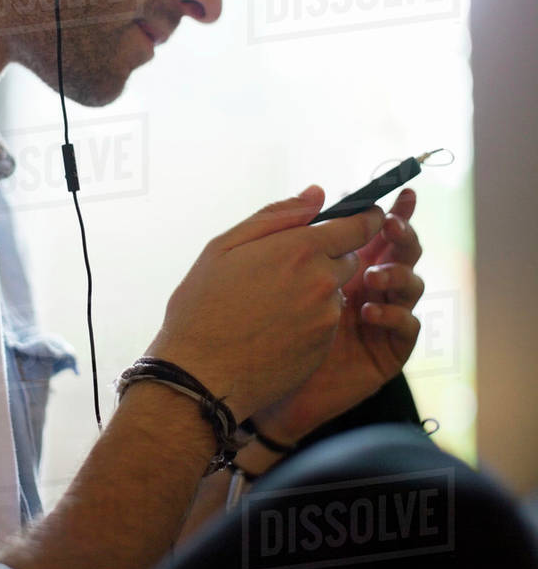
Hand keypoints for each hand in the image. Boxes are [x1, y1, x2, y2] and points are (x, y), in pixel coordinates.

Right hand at [146, 186, 384, 423]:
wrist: (200, 375)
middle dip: (330, 256)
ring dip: (317, 289)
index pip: (359, 225)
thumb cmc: (203, 306)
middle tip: (288, 266)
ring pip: (335, 292)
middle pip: (349, 258)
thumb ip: (277, 216)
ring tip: (272, 302)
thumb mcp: (225, 247)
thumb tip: (317, 193)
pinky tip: (275, 326)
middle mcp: (323, 281)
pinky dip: (310, 319)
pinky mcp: (324, 347)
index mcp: (300, 248)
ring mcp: (326, 317)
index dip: (367, 218)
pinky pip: (327, 322)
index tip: (368, 216)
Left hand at [248, 188, 423, 447]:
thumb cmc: (249, 323)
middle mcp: (365, 286)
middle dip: (402, 232)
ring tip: (371, 275)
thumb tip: (319, 190)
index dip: (384, 210)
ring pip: (411, 284)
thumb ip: (284, 224)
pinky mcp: (384, 352)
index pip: (371, 229)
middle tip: (389, 224)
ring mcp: (378, 318)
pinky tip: (368, 310)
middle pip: (401, 250)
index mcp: (339, 263)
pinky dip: (395, 313)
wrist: (244, 383)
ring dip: (398, 272)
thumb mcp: (256, 263)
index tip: (387, 194)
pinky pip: (407, 327)